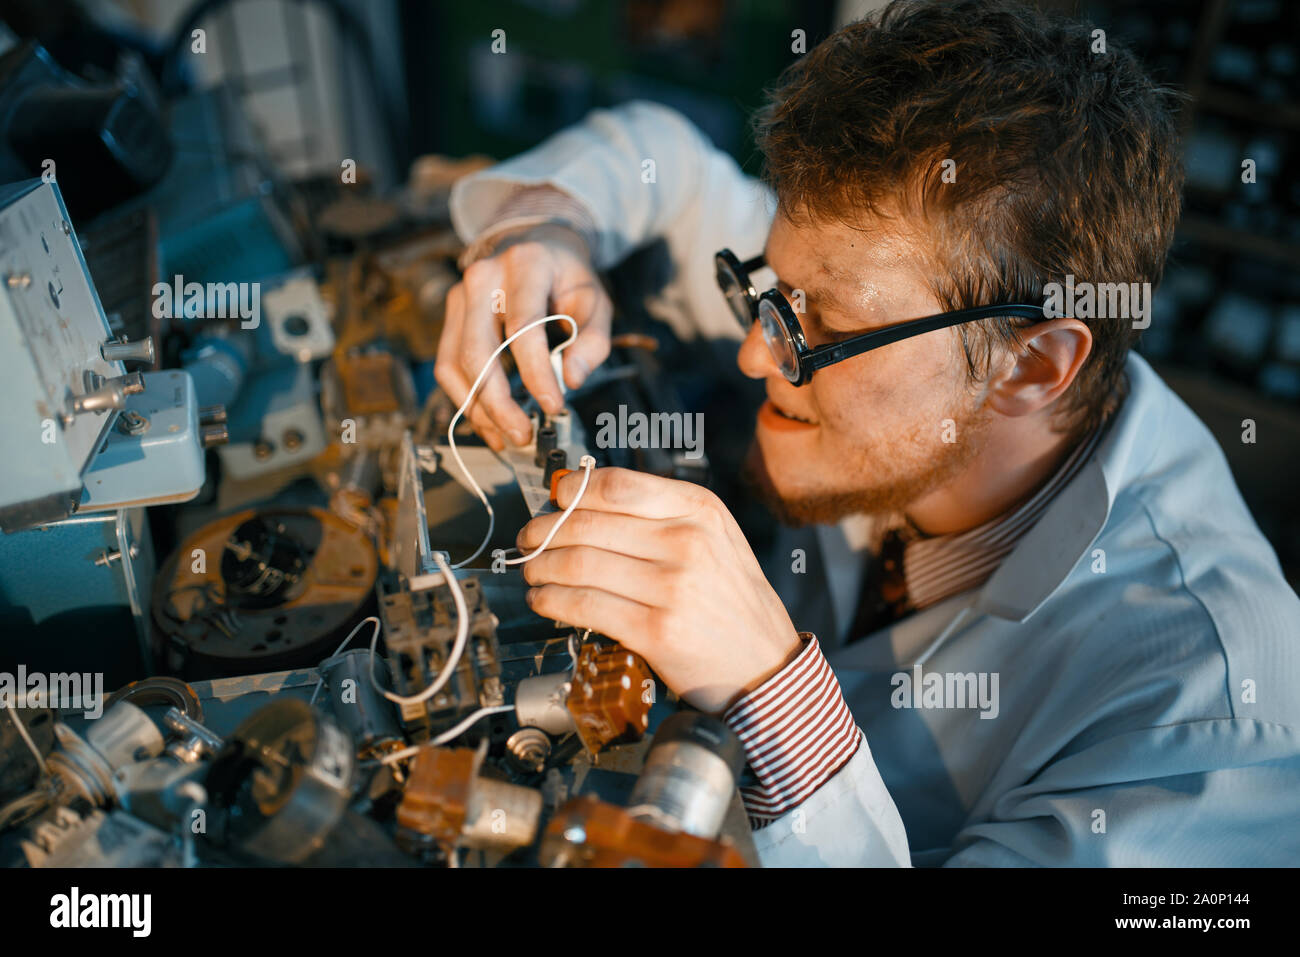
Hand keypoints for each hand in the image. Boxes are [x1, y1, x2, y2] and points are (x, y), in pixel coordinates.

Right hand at [434, 223, 612, 450]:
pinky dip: (466, 400)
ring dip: (478, 408)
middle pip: (477, 350)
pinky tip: (489, 422)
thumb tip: (571, 380)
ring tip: (507, 435)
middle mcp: (483, 277)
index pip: (524, 326)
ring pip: (454, 363)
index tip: (553, 405)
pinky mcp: (450, 316)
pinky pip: (447, 366)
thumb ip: (592, 341)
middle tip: (523, 434)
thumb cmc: (567, 277)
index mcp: (526, 264)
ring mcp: (460, 296)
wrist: (534, 244)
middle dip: (498, 402)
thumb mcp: (595, 301)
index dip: (536, 372)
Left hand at [517, 468, 801, 713]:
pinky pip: (586, 607)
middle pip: (588, 524)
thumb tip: (585, 502)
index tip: (555, 497)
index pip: (618, 486)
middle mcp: (688, 542)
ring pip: (579, 565)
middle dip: (544, 532)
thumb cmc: (732, 603)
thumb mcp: (715, 539)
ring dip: (541, 568)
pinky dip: (553, 602)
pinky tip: (545, 601)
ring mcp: (673, 587)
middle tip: (529, 539)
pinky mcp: (656, 631)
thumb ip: (661, 516)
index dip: (573, 490)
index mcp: (701, 511)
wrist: (766, 667)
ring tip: (533, 572)